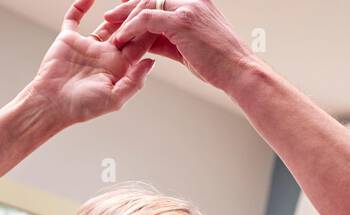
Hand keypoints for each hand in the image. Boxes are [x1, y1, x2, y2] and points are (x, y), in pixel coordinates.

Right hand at [23, 0, 158, 127]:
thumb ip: (134, 81)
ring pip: (106, 22)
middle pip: (126, 30)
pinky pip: (75, 18)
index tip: (161, 16)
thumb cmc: (83, 107)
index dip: (149, 31)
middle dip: (137, 15)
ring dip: (115, 9)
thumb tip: (151, 61)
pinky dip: (80, 5)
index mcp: (119, 68)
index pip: (139, 45)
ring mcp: (88, 45)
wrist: (52, 104)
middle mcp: (106, 54)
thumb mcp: (114, 99)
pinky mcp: (69, 39)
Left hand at [103, 0, 254, 92]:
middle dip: (127, 7)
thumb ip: (167, 40)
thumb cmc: (220, 64)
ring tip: (112, 29)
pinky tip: (123, 39)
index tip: (122, 12)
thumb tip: (147, 43)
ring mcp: (187, 7)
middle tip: (110, 18)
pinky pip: (147, 19)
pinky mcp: (182, 20)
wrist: (239, 71)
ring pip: (146, 5)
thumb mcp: (189, 48)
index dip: (138, 5)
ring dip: (126, 17)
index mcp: (196, 2)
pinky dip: (132, 28)